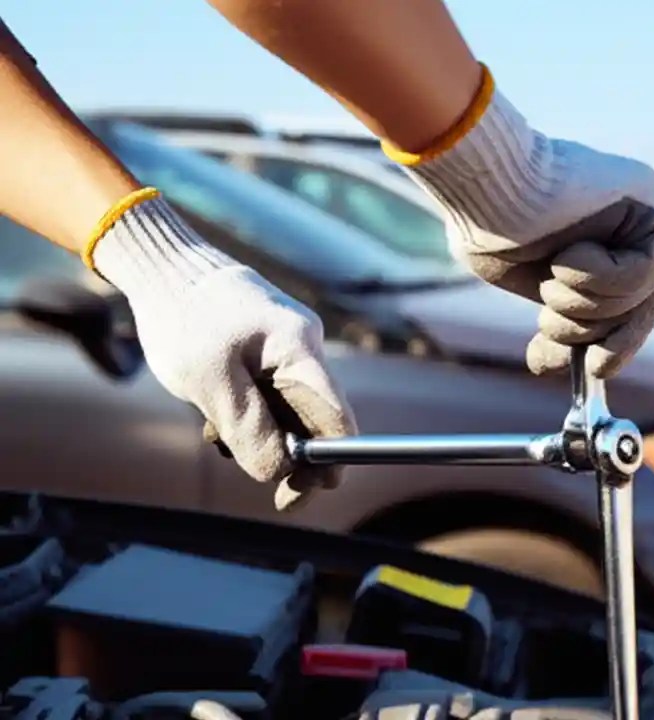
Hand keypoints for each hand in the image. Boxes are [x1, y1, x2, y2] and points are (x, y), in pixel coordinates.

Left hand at [92, 193, 356, 509]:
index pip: (335, 414)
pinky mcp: (269, 351)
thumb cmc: (182, 317)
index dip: (330, 459)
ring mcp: (289, 348)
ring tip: (215, 430)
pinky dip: (252, 414)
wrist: (163, 267)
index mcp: (298, 347)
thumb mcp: (207, 380)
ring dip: (265, 434)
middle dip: (293, 455)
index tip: (306, 492)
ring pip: (292, 410)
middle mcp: (305, 346)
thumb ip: (247, 426)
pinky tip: (217, 413)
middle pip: (318, 418)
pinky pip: (274, 396)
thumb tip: (280, 471)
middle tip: (272, 492)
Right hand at [392, 74, 653, 377]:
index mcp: (604, 242)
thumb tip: (572, 363)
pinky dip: (600, 278)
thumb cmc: (489, 225)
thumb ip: (562, 313)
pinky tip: (568, 257)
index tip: (588, 371)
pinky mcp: (649, 198)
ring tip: (551, 286)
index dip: (613, 344)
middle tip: (578, 353)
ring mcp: (644, 208)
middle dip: (611, 339)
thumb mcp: (531, 285)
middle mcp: (631, 223)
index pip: (630, 304)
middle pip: (648, 302)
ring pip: (645, 293)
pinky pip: (645, 270)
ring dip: (589, 307)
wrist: (482, 188)